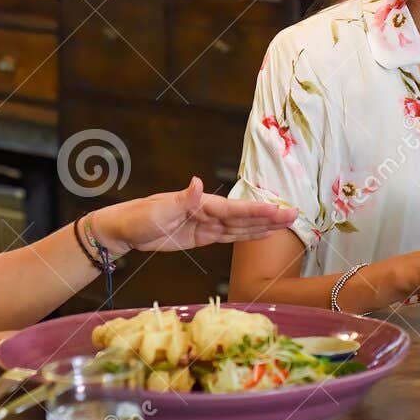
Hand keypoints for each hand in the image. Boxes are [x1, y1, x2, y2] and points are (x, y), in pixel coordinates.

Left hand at [91, 177, 297, 255]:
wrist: (124, 230)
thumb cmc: (140, 217)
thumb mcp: (160, 208)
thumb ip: (183, 198)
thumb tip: (198, 182)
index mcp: (201, 203)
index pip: (235, 209)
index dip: (259, 211)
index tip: (280, 211)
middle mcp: (208, 212)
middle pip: (244, 216)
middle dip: (269, 216)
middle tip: (295, 215)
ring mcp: (206, 225)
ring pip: (240, 226)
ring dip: (263, 226)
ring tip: (287, 224)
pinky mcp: (201, 237)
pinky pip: (229, 237)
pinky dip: (246, 235)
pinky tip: (262, 234)